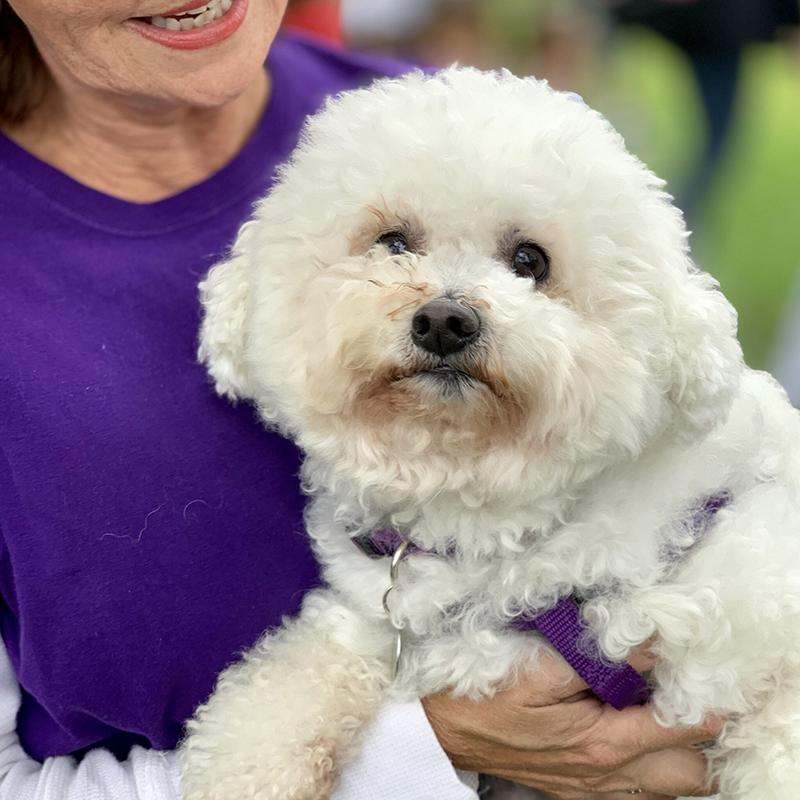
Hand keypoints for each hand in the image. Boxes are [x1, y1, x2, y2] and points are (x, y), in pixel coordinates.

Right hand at [422, 649, 721, 799]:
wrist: (447, 733)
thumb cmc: (487, 695)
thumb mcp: (539, 667)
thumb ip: (597, 657)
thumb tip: (650, 640)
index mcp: (603, 743)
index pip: (684, 728)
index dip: (706, 699)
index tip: (707, 668)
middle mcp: (608, 775)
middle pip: (695, 773)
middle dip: (702, 734)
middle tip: (685, 689)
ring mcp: (596, 790)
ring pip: (673, 789)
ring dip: (679, 752)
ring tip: (660, 709)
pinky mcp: (581, 792)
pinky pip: (640, 793)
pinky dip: (651, 768)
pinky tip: (631, 733)